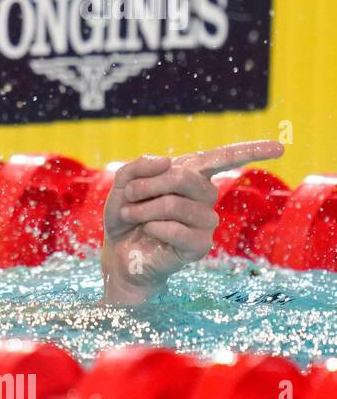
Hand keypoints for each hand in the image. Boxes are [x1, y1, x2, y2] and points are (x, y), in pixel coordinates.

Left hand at [100, 139, 284, 304]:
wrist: (118, 251)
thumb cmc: (126, 214)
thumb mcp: (124, 184)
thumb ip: (139, 166)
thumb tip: (168, 161)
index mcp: (191, 176)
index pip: (224, 159)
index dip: (251, 151)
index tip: (280, 148)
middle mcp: (204, 197)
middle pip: (185, 178)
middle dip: (149, 184)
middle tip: (129, 195)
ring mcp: (205, 222)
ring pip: (177, 205)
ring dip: (145, 209)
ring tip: (131, 214)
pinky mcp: (199, 246)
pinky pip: (180, 231)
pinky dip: (155, 227)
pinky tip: (148, 230)